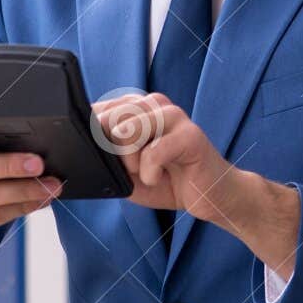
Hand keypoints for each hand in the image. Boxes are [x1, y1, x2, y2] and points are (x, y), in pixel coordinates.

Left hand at [91, 93, 298, 275]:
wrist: (213, 197)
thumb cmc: (168, 182)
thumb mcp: (128, 173)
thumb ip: (109, 158)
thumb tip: (89, 148)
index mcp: (139, 109)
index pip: (101, 108)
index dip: (92, 133)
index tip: (100, 155)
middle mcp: (156, 105)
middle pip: (111, 117)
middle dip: (111, 151)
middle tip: (130, 169)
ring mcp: (175, 117)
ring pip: (130, 129)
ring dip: (130, 161)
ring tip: (144, 172)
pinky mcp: (191, 135)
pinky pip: (154, 151)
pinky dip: (149, 173)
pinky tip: (158, 178)